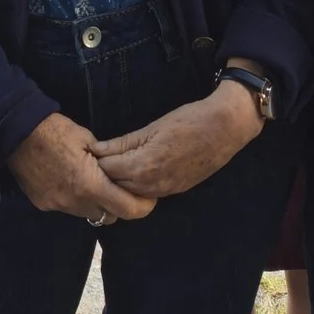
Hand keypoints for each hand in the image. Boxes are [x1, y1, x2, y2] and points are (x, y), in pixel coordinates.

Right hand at [7, 113, 154, 222]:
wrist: (16, 134)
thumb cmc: (56, 131)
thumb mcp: (88, 139)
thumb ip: (106, 160)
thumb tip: (119, 169)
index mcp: (90, 185)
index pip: (127, 209)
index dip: (142, 207)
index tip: (148, 199)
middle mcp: (75, 202)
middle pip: (109, 217)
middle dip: (118, 206)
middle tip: (120, 188)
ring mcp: (58, 205)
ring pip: (88, 214)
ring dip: (95, 203)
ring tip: (93, 182)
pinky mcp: (44, 204)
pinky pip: (68, 208)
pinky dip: (75, 200)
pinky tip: (70, 181)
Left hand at [90, 80, 262, 198]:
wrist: (225, 129)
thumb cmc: (189, 120)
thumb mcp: (152, 127)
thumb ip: (124, 143)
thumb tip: (97, 150)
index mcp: (142, 166)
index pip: (106, 170)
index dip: (96, 161)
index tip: (88, 151)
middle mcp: (152, 185)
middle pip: (116, 185)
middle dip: (104, 173)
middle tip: (97, 159)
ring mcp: (165, 190)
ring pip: (131, 192)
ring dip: (121, 181)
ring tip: (116, 164)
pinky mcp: (175, 190)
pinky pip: (148, 193)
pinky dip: (137, 185)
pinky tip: (137, 170)